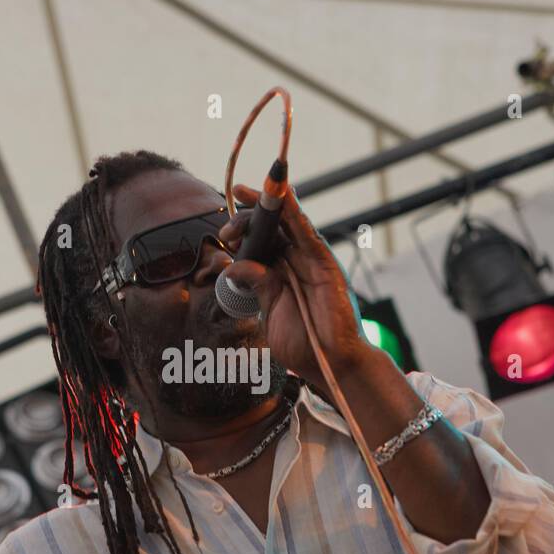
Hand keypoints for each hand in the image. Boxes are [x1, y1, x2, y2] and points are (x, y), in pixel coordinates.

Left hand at [217, 183, 371, 387]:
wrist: (331, 362)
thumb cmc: (304, 343)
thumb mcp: (270, 312)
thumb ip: (256, 287)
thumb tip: (233, 267)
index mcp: (280, 273)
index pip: (259, 242)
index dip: (241, 231)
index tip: (223, 234)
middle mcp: (295, 261)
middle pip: (270, 227)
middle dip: (245, 219)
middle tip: (226, 232)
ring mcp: (310, 259)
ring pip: (286, 221)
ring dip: (264, 205)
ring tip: (242, 192)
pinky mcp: (323, 261)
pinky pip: (306, 230)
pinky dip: (293, 209)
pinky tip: (281, 192)